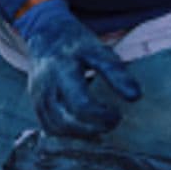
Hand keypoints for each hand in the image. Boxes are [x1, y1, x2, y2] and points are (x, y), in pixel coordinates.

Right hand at [11, 0, 140, 137]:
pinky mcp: (35, 104)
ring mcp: (37, 97)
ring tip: (99, 127)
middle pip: (66, 122)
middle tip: (111, 122)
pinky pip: (48, 128)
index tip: (118, 113)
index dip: (102, 116)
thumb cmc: (76, 45)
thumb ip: (116, 73)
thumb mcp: (98, 51)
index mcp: (62, 71)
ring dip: (80, 134)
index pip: (81, 105)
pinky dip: (67, 134)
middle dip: (93, 128)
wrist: (45, 35)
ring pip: (56, 128)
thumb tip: (135, 97)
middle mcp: (45, 86)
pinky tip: (84, 128)